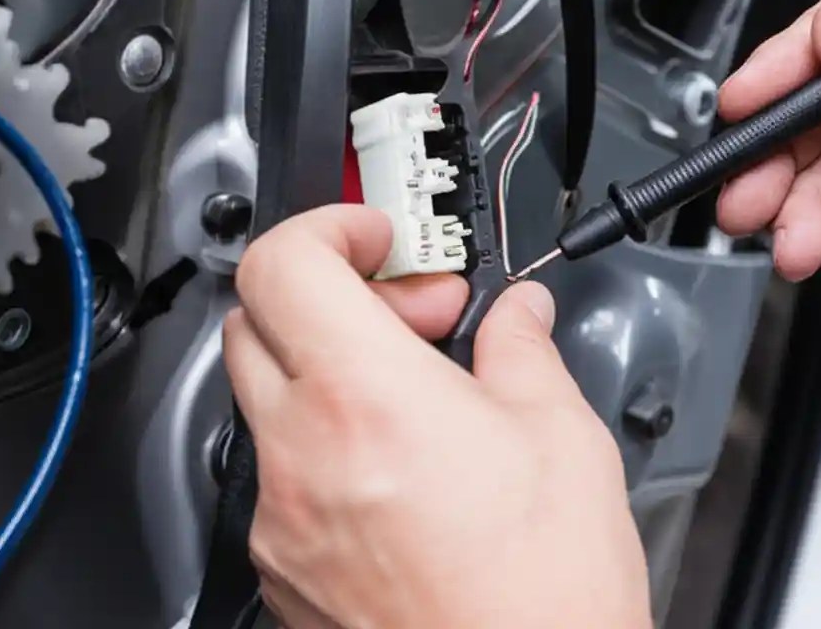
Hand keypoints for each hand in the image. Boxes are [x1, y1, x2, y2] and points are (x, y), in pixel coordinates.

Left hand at [224, 205, 650, 628]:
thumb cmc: (548, 597)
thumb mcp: (562, 438)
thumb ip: (523, 351)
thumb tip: (518, 316)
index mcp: (367, 397)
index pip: (283, 262)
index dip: (329, 228)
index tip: (379, 241)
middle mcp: (302, 454)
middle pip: (258, 320)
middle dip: (332, 295)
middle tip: (416, 317)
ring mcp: (282, 518)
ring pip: (265, 398)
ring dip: (326, 370)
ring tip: (416, 396)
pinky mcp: (284, 569)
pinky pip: (279, 474)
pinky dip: (323, 443)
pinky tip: (398, 468)